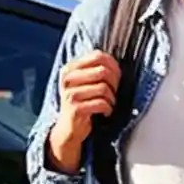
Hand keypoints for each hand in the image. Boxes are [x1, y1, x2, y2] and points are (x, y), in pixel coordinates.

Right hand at [47, 50, 119, 172]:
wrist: (69, 127)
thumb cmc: (82, 102)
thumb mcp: (84, 82)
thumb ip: (96, 69)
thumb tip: (115, 64)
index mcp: (69, 68)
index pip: (98, 56)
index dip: (113, 66)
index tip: (115, 77)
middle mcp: (67, 79)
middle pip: (103, 71)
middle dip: (114, 83)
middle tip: (113, 93)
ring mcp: (70, 94)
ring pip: (104, 88)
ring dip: (112, 98)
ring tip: (108, 103)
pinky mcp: (75, 109)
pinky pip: (101, 103)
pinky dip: (108, 109)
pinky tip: (105, 112)